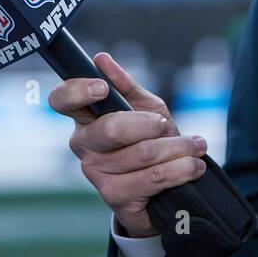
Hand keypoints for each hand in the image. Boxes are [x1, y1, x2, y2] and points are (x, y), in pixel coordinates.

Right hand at [48, 51, 206, 237]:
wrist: (161, 189)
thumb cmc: (149, 140)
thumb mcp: (144, 108)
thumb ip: (125, 85)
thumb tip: (101, 59)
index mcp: (84, 118)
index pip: (61, 100)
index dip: (78, 91)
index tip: (103, 88)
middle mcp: (82, 145)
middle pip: (110, 129)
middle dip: (149, 124)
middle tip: (166, 125)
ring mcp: (96, 173)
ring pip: (141, 154)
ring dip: (178, 148)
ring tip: (196, 146)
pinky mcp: (115, 197)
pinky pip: (152, 178)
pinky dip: (180, 169)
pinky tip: (193, 166)